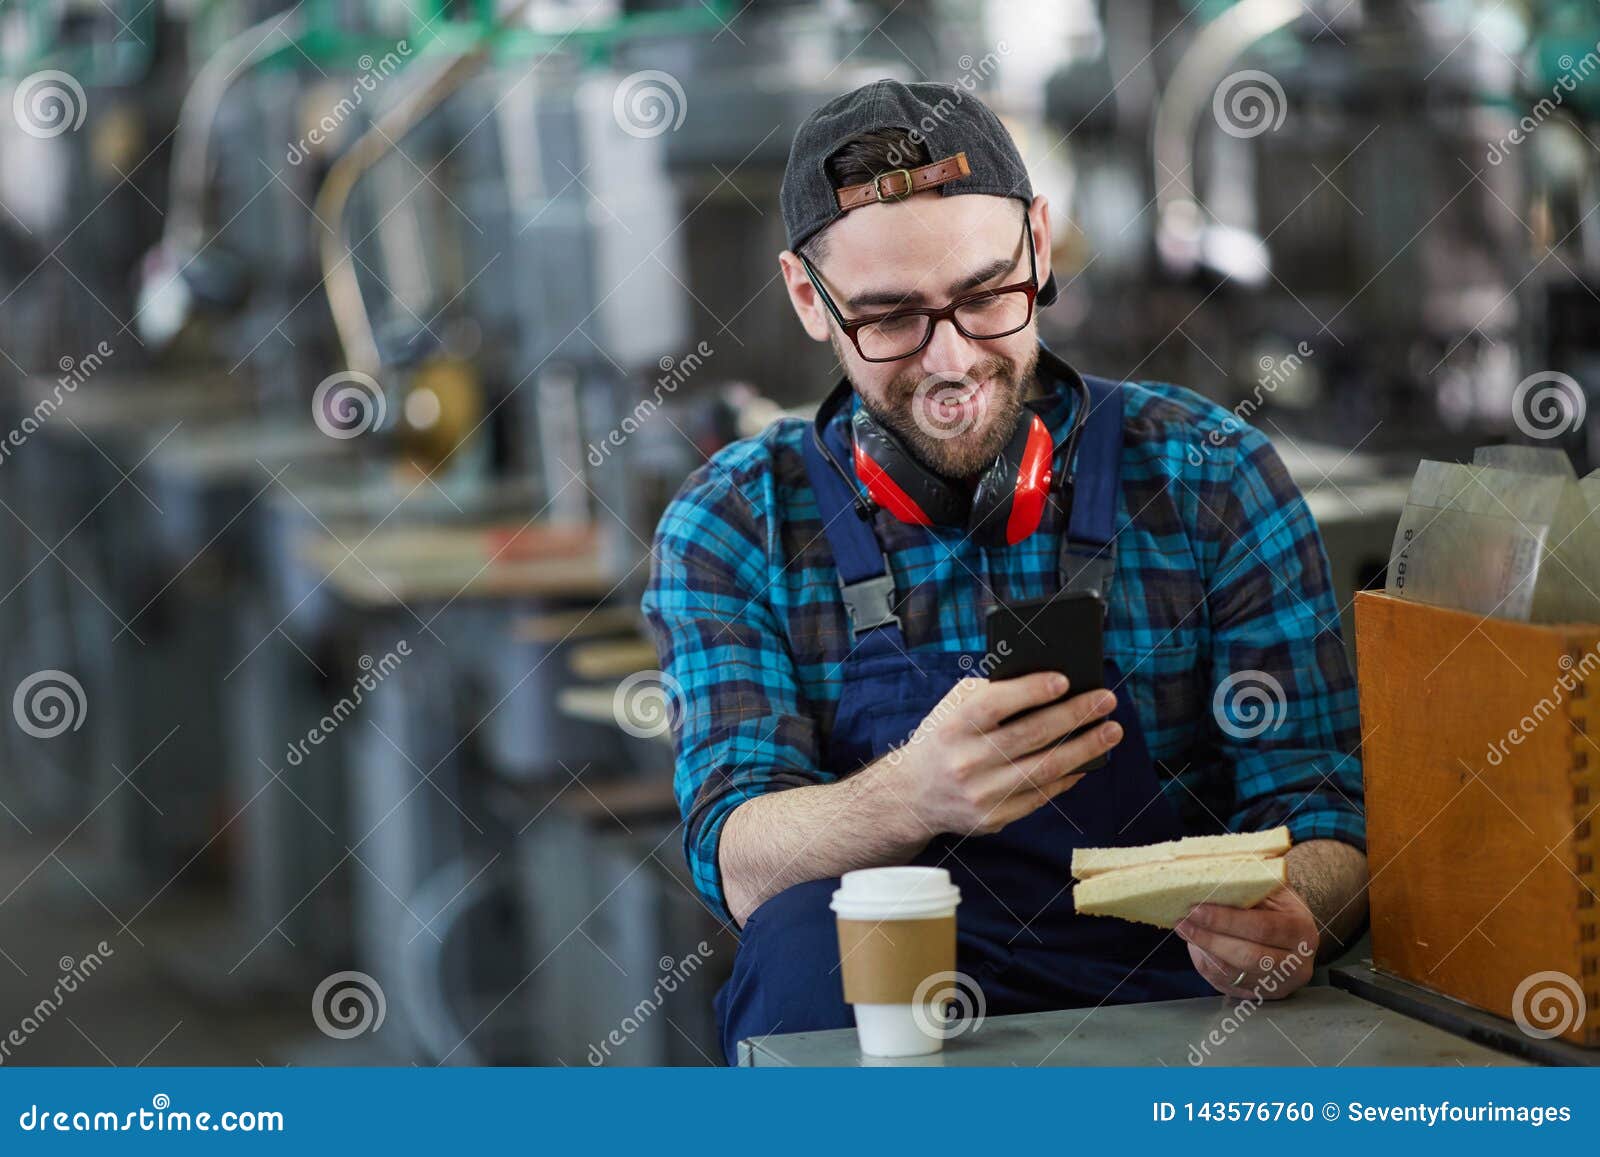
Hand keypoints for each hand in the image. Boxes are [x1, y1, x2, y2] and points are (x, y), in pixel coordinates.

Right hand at [874, 672, 1121, 837]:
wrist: (912, 796)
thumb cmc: (942, 741)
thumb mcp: (951, 709)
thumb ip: (988, 693)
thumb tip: (1044, 685)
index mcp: (952, 727)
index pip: (994, 705)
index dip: (1030, 691)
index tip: (1065, 679)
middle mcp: (965, 762)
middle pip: (1030, 735)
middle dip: (1074, 716)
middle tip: (1106, 701)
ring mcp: (981, 794)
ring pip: (1044, 769)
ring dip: (1084, 749)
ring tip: (1111, 731)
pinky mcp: (994, 818)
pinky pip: (1041, 795)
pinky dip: (1068, 777)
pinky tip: (1087, 762)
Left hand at [1175, 886, 1319, 999]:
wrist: (1293, 932)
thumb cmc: (1278, 905)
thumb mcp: (1273, 889)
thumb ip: (1247, 884)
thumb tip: (1207, 877)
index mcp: (1301, 932)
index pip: (1262, 928)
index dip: (1226, 920)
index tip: (1197, 909)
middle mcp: (1296, 964)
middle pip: (1247, 956)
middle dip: (1209, 938)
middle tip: (1183, 921)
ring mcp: (1279, 984)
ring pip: (1232, 973)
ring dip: (1203, 950)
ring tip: (1183, 929)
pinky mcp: (1260, 994)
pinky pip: (1225, 983)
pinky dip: (1205, 963)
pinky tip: (1194, 945)